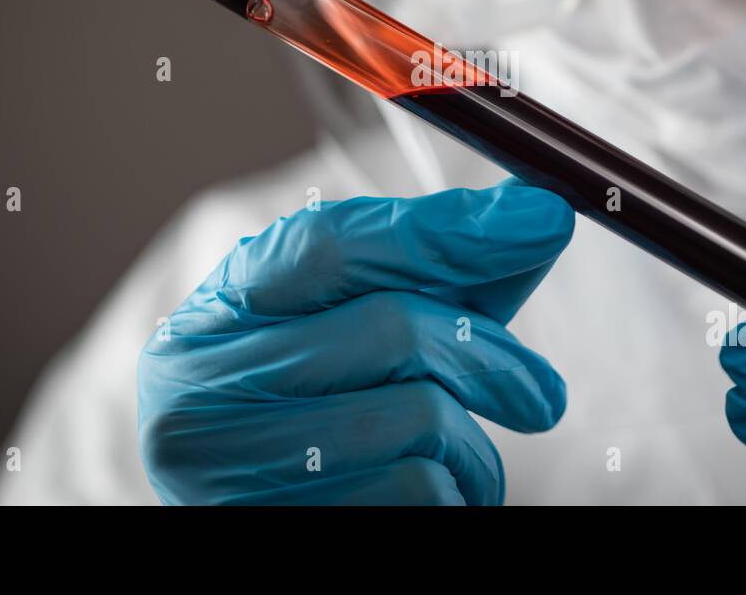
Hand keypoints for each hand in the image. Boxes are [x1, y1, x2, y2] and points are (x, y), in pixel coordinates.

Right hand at [138, 183, 572, 504]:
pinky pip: (418, 494)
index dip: (446, 227)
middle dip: (489, 352)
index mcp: (218, 312)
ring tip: (470, 458)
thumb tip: (536, 215)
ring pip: (418, 420)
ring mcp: (230, 471)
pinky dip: (457, 491)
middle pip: (390, 328)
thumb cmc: (307, 408)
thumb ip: (436, 274)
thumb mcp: (348, 325)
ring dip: (474, 444)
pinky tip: (441, 492)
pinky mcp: (279, 530)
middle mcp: (202, 388)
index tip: (543, 219)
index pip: (330, 243)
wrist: (244, 507)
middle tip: (543, 392)